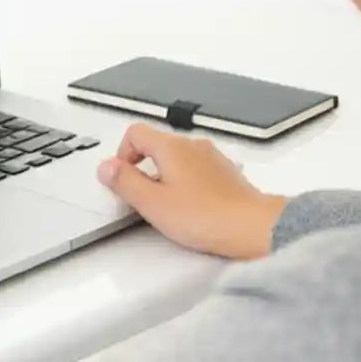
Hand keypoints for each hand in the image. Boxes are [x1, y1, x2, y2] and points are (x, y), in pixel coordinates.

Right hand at [97, 124, 286, 259]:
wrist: (254, 228)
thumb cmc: (207, 217)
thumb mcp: (152, 203)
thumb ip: (125, 182)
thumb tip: (106, 168)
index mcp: (171, 147)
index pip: (135, 133)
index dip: (121, 154)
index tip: (122, 178)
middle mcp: (193, 146)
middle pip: (156, 144)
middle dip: (142, 167)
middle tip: (141, 196)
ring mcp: (212, 158)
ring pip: (176, 158)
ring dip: (164, 176)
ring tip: (166, 206)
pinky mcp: (226, 174)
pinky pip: (196, 170)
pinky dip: (186, 183)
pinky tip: (190, 208)